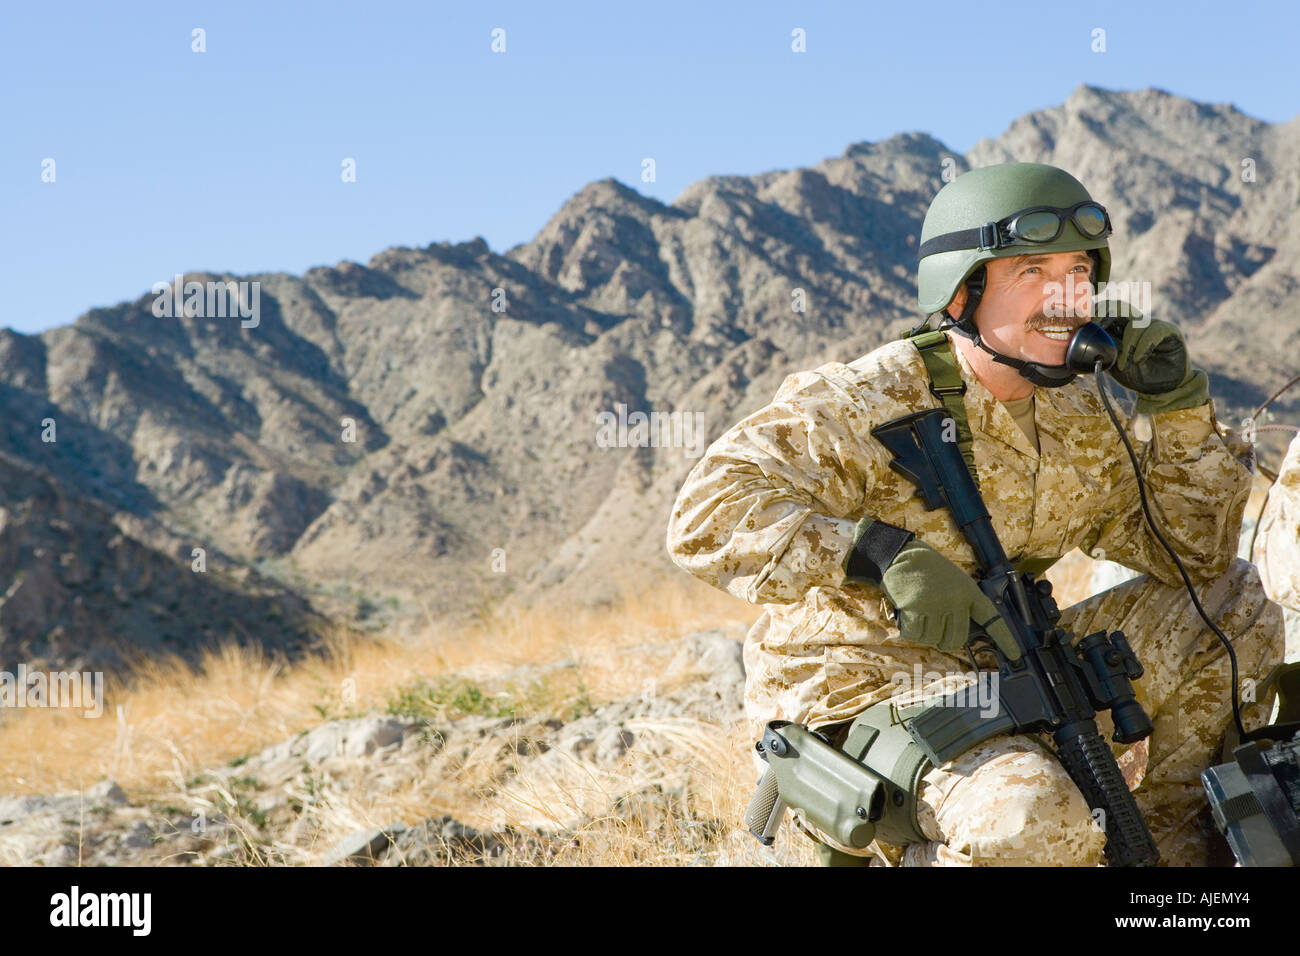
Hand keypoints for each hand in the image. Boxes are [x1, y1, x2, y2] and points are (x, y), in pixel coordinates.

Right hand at [879, 538, 1020, 660]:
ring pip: (932, 639)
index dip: (1005, 639)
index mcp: (969, 592)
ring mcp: (937, 604)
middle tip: (933, 628)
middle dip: (943, 641)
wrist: (902, 555)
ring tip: (918, 612)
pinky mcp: (916, 608)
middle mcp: (956, 600)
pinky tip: (907, 613)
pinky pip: (914, 635)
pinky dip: (908, 629)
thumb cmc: (927, 571)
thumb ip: (961, 606)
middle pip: (955, 640)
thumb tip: (957, 637)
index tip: (1015, 655)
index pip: (992, 618)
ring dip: (923, 633)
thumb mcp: (954, 582)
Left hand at [1094, 303, 1208, 413]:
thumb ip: (1101, 350)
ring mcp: (1152, 325)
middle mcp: (1135, 323)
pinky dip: (1143, 345)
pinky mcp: (1169, 331)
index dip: (1095, 313)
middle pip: (1119, 307)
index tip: (1085, 325)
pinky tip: (1138, 359)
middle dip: (1105, 315)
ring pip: (1135, 323)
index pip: (1105, 311)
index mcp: (1119, 328)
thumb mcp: (1113, 365)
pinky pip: (1154, 330)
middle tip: (1098, 328)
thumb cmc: (1136, 375)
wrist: (1161, 390)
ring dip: (1127, 345)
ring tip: (1123, 365)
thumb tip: (1084, 338)